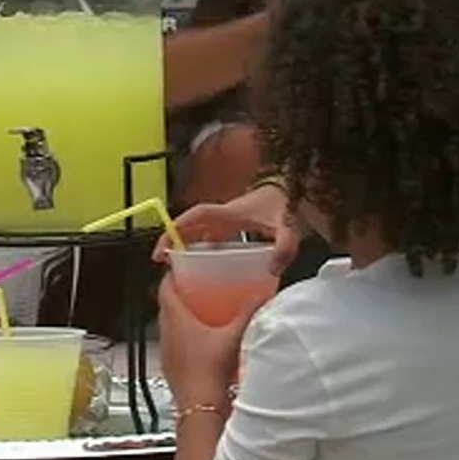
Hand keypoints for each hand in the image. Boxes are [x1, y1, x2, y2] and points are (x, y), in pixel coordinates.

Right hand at [154, 185, 298, 275]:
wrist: (297, 190)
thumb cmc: (288, 205)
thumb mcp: (288, 228)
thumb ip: (284, 247)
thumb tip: (273, 269)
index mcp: (231, 212)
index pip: (197, 216)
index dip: (178, 227)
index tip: (164, 245)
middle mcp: (226, 214)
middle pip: (192, 224)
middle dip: (174, 238)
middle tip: (161, 260)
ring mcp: (230, 219)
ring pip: (201, 231)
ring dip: (188, 244)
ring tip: (179, 266)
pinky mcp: (236, 225)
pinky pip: (214, 236)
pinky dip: (206, 248)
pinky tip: (210, 268)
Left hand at [157, 276, 266, 406]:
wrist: (201, 406)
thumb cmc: (210, 371)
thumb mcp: (235, 335)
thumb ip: (249, 312)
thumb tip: (261, 296)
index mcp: (176, 319)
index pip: (164, 289)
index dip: (171, 276)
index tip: (180, 268)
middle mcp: (167, 334)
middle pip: (167, 307)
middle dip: (180, 296)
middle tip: (196, 288)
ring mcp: (168, 352)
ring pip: (169, 327)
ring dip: (182, 319)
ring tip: (202, 314)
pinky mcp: (172, 368)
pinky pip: (175, 346)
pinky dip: (185, 339)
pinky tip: (204, 344)